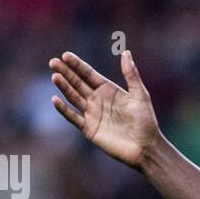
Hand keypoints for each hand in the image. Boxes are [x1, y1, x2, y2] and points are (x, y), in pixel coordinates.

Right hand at [49, 50, 160, 169]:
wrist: (145, 147)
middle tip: (53, 62)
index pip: (89, 74)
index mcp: (108, 90)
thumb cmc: (146, 121)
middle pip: (78, 83)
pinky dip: (64, 109)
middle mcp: (97, 100)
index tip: (66, 55)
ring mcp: (92, 114)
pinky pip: (73, 117)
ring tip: (55, 76)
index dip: (77, 65)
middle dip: (66, 72)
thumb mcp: (140, 95)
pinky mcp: (89, 129)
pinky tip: (55, 99)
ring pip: (74, 97)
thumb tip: (125, 52)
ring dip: (64, 87)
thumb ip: (131, 74)